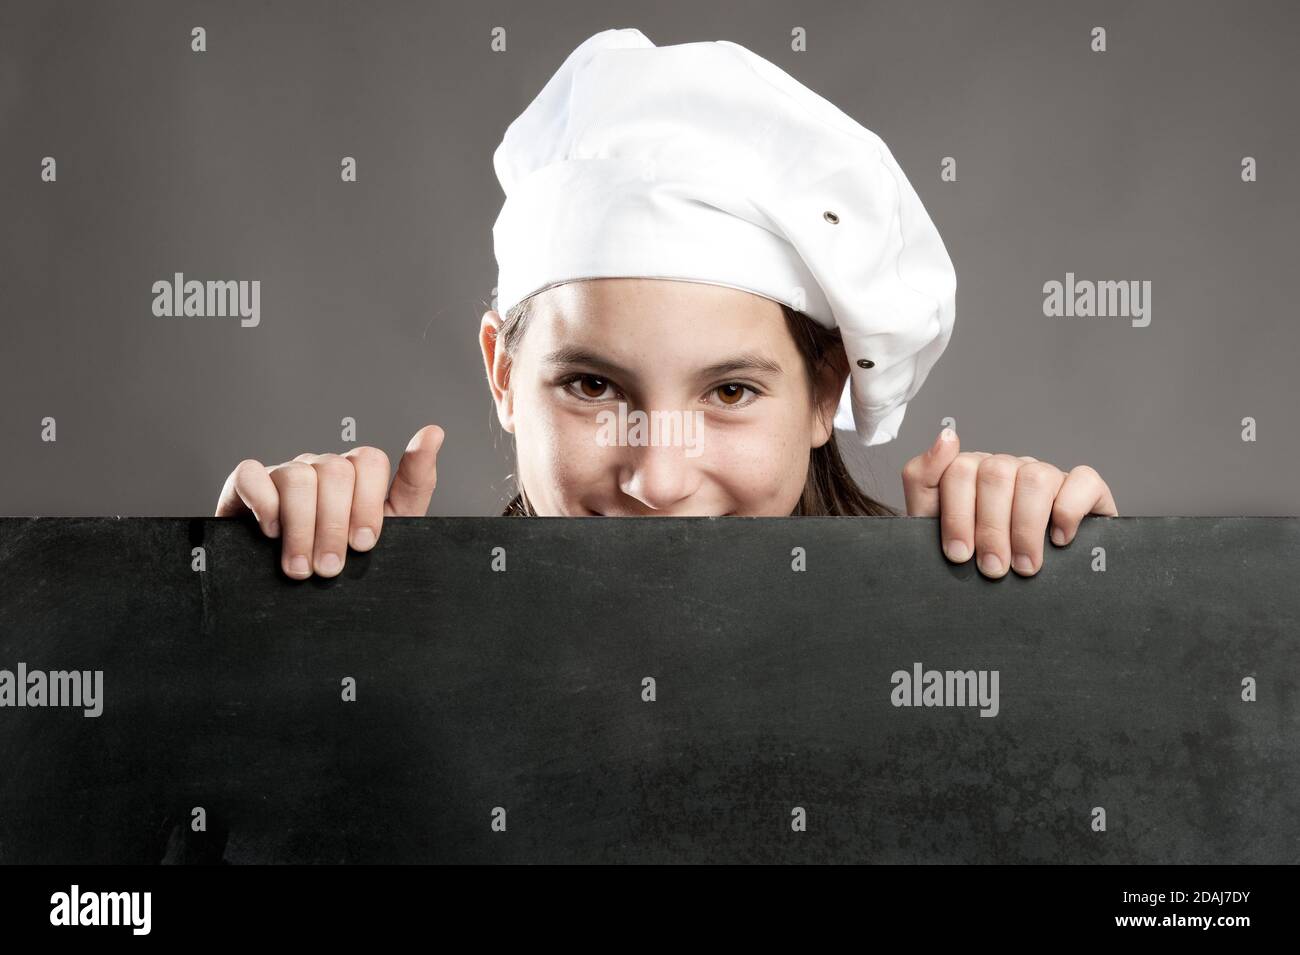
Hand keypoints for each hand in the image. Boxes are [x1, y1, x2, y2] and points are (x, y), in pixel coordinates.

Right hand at [214, 424, 444, 578]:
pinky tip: (271, 532)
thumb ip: (414, 484)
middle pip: (335, 472)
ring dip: (301, 528)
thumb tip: (434, 431)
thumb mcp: (391, 529)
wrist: (291, 593)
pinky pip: (250, 474)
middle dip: (333, 526)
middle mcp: (320, 468)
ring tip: (301, 568)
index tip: (364, 544)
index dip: (367, 504)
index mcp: (355, 476)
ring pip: (297, 477)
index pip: (369, 461)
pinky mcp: (244, 485)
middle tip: (330, 569)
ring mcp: (282, 474)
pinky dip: (263, 503)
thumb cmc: (344, 558)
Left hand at [901, 428, 1117, 577]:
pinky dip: (1069, 511)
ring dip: (1026, 527)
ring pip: (1035, 478)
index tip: (960, 555)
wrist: (1023, 593)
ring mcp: (1047, 475)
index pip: (959, 470)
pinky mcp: (1086, 489)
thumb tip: (947, 436)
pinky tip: (1059, 540)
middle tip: (993, 568)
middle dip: (991, 528)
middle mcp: (1009, 468)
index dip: (957, 516)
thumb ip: (923, 480)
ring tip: (1024, 565)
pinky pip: (1082, 480)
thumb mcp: (933, 525)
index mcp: (971, 472)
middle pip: (995, 474)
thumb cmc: (976, 558)